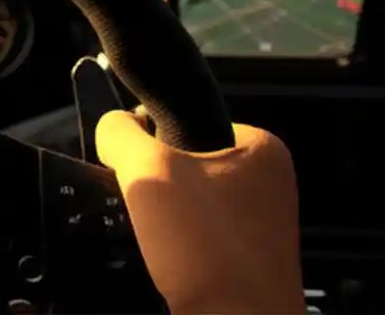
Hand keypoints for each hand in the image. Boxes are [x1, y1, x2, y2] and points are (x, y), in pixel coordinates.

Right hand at [96, 110, 303, 314]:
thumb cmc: (207, 250)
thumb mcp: (149, 173)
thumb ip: (121, 135)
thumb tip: (112, 123)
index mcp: (262, 148)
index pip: (190, 121)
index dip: (153, 142)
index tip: (139, 170)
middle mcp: (271, 183)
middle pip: (188, 164)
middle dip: (160, 185)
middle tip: (149, 208)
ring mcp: (263, 225)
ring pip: (191, 204)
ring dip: (167, 220)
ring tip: (162, 239)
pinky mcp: (250, 260)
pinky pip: (201, 238)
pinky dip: (181, 248)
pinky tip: (174, 262)